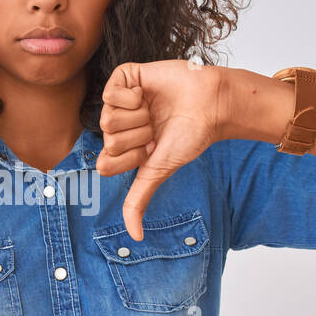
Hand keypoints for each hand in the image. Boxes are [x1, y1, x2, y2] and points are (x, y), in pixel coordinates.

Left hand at [95, 60, 228, 239]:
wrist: (211, 104)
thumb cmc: (189, 137)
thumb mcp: (159, 171)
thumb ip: (139, 199)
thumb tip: (135, 237)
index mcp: (125, 148)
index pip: (105, 163)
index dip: (130, 158)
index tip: (151, 150)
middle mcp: (120, 125)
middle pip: (107, 140)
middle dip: (137, 136)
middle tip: (156, 127)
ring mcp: (121, 101)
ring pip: (106, 118)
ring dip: (137, 117)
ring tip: (154, 111)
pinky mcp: (125, 77)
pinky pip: (109, 93)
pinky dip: (131, 97)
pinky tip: (147, 94)